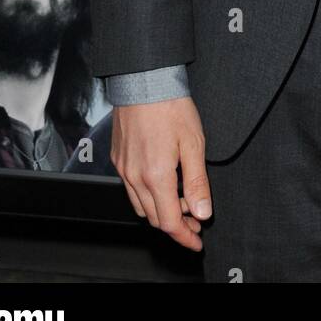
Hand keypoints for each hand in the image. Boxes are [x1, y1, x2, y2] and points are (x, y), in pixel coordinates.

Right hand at [110, 95, 211, 250]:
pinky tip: (163, 184)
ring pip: (140, 206)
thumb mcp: (194, 143)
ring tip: (182, 202)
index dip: (185, 236)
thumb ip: (197, 181)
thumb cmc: (170, 106)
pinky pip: (131, 189)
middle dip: (176, 225)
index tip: (196, 240)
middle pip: (154, 218)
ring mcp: (124, 169)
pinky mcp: (118, 159)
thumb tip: (202, 212)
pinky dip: (147, 195)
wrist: (144, 80)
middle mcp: (135, 177)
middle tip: (195, 220)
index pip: (169, 221)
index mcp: (156, 176)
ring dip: (161, 211)